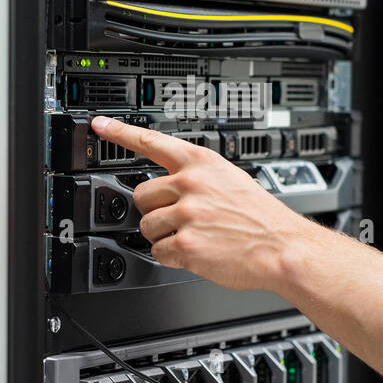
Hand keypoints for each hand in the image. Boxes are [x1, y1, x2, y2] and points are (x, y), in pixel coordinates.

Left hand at [89, 115, 318, 290]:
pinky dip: (173, 257)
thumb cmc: (260, 216)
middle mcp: (191, 184)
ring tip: (193, 236)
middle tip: (181, 218)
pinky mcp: (185, 245)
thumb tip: (171, 183)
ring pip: (147, 226)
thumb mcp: (229, 178)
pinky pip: (158, 251)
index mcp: (201, 163)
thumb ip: (197, 176)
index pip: (151, 142)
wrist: (282, 247)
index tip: (99, 125)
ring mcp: (187, 214)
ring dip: (164, 235)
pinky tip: (197, 252)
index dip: (119, 133)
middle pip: (141, 195)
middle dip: (156, 210)